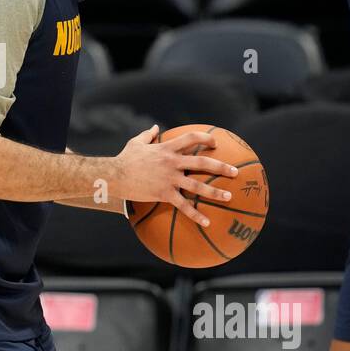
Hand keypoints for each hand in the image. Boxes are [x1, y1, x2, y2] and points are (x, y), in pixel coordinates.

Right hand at [115, 125, 238, 227]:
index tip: (215, 143)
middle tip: (235, 172)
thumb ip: (148, 134)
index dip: (205, 138)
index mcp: (167, 148)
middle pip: (202, 162)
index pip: (191, 138)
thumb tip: (156, 127)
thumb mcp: (136, 142)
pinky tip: (207, 223)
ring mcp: (169, 179)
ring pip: (198, 185)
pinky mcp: (164, 194)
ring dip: (215, 192)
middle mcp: (172, 162)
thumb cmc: (125, 159)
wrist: (114, 175)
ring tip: (229, 197)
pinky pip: (183, 206)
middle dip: (221, 166)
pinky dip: (196, 215)